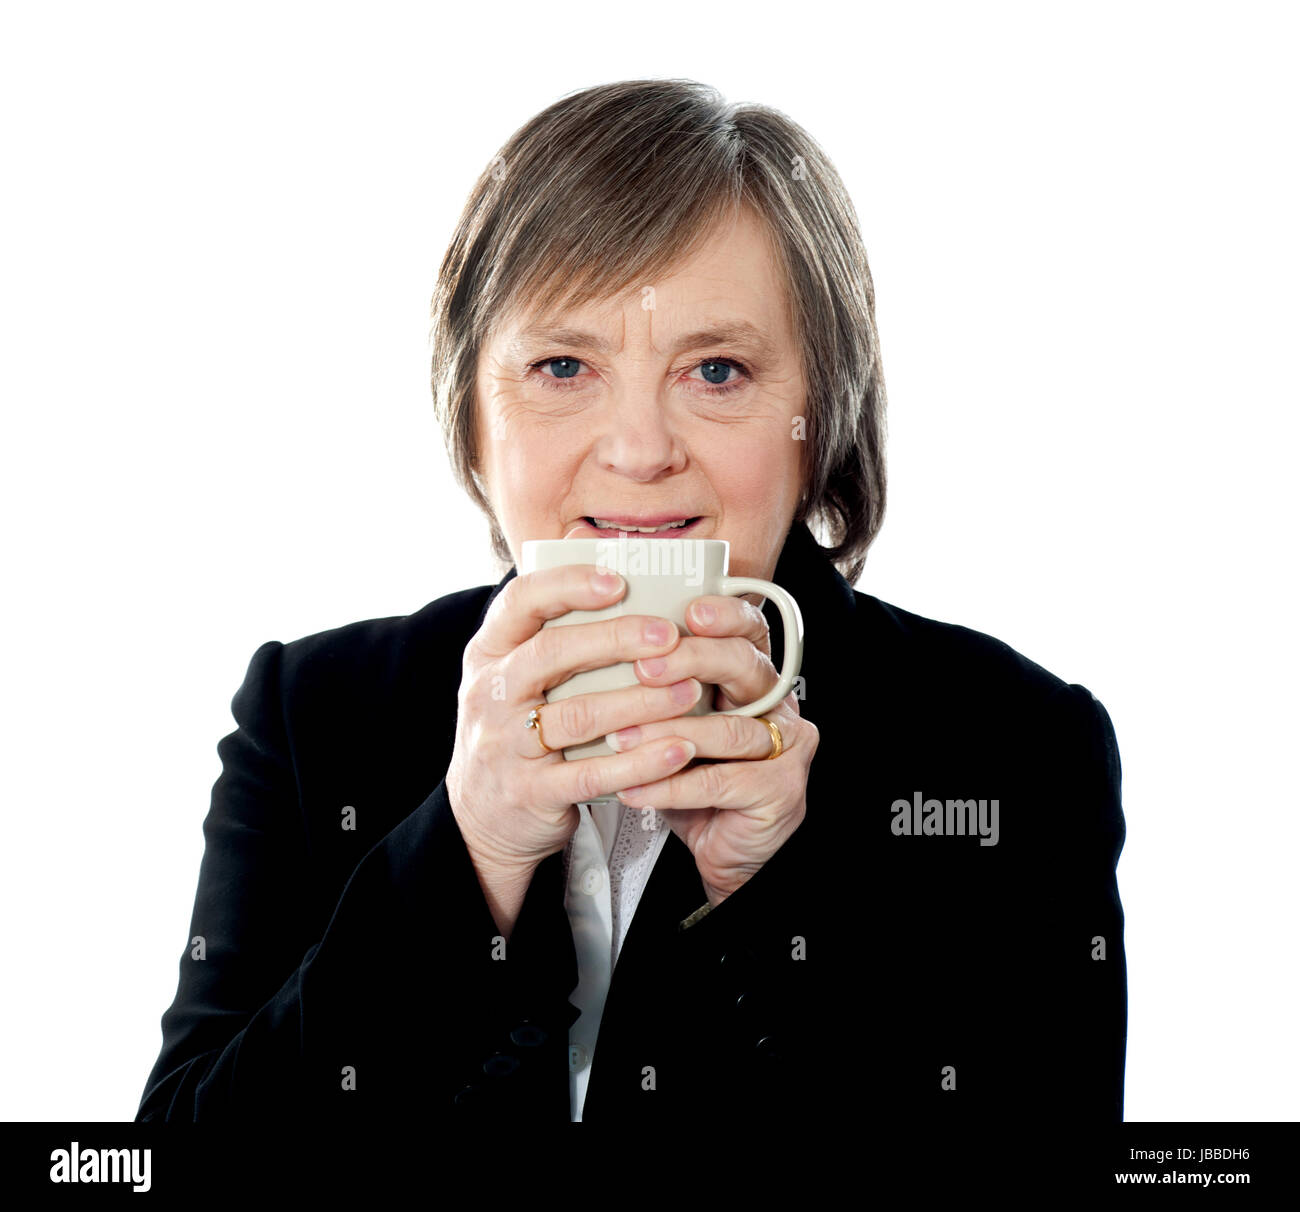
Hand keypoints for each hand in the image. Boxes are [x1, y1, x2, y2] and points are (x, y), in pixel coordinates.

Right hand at [445, 563, 705, 881]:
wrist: (480, 819)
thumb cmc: (515, 731)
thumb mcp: (513, 678)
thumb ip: (552, 634)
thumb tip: (612, 567)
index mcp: (489, 653)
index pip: (520, 601)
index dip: (568, 585)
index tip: (619, 581)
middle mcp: (490, 694)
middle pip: (552, 653)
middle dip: (616, 639)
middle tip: (669, 635)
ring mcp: (507, 745)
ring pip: (579, 715)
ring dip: (641, 701)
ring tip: (691, 690)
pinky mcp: (532, 792)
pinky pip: (592, 774)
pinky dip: (640, 762)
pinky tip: (680, 750)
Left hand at [606, 594, 817, 905]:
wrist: (724, 847)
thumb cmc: (695, 775)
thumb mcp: (673, 720)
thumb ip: (657, 685)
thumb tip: (596, 648)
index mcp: (754, 677)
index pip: (749, 631)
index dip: (724, 615)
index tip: (687, 610)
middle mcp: (778, 705)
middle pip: (746, 666)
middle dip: (693, 661)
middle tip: (644, 668)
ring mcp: (787, 748)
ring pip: (730, 729)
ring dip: (669, 732)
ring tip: (621, 738)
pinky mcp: (781, 791)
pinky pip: (721, 781)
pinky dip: (672, 785)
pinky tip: (635, 789)